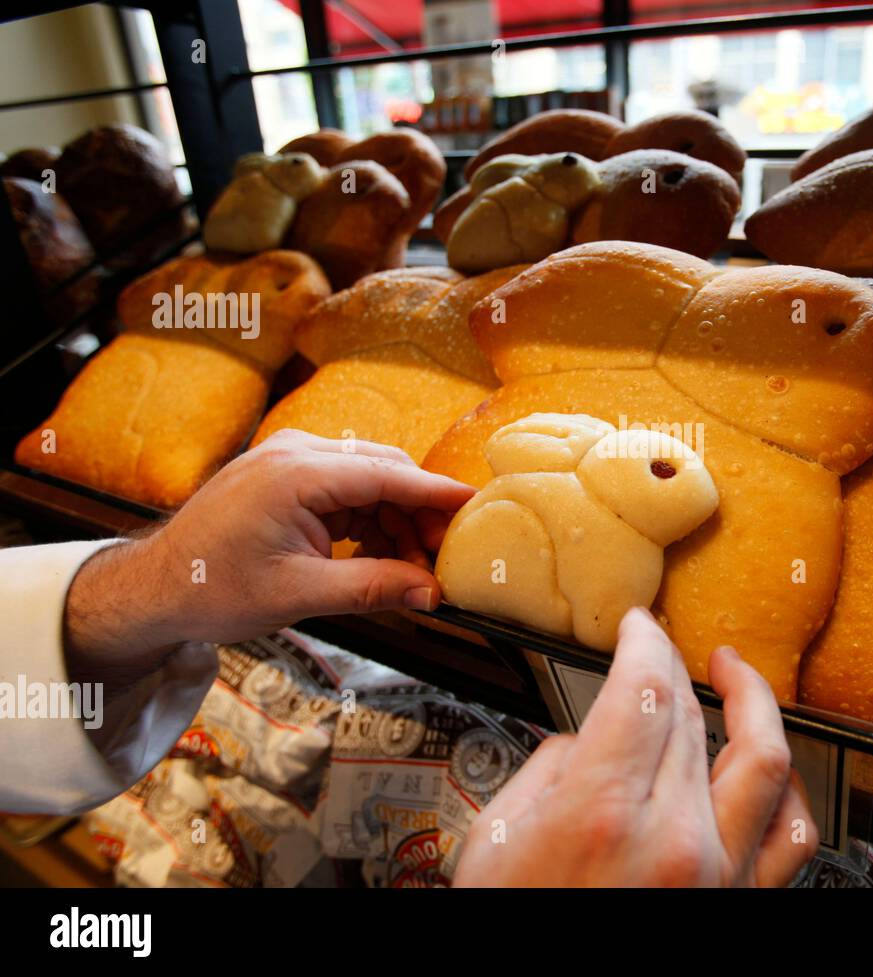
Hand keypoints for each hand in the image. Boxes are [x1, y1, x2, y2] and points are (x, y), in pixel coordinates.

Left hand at [64, 430, 473, 679]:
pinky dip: (370, 520)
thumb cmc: (212, 589)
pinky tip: (381, 555)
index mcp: (296, 473)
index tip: (479, 505)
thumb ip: (373, 588)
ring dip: (397, 521)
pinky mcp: (286, 475)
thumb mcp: (300, 594)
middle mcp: (295, 452)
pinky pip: (346, 489)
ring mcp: (289, 459)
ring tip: (412, 569)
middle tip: (445, 559)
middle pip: (385, 471)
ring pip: (369, 481)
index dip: (439, 493)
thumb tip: (432, 592)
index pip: (389, 474)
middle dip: (420, 514)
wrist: (154, 588)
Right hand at [453, 608, 817, 886]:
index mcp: (603, 814)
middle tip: (660, 653)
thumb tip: (592, 735)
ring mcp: (717, 876)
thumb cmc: (514, 925)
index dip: (646, 641)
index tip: (640, 627)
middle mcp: (673, 841)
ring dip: (754, 704)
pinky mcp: (740, 904)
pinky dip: (787, 787)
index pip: (646, 687)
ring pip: (764, 759)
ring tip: (737, 679)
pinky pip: (792, 836)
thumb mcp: (497, 841)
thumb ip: (552, 769)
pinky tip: (771, 766)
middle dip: (673, 669)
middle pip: (692, 716)